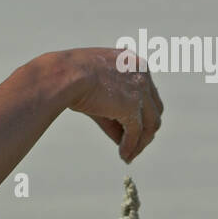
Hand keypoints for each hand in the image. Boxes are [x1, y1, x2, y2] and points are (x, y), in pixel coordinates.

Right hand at [45, 48, 163, 162]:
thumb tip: (121, 138)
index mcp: (133, 63)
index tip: (134, 128)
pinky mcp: (132, 106)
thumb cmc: (69, 77)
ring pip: (149, 124)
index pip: (147, 93)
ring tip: (129, 156)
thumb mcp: (94, 90)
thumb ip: (110, 112)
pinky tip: (124, 155)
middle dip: (145, 130)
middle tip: (134, 146)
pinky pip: (136, 133)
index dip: (142, 113)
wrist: (64, 74)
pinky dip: (131, 146)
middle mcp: (142, 74)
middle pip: (154, 109)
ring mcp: (140, 90)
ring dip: (140, 142)